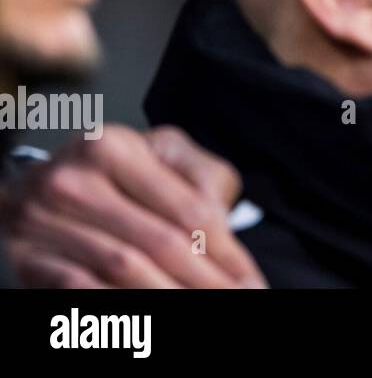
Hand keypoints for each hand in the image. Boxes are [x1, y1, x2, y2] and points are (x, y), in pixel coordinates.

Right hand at [1, 124, 266, 287]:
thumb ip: (202, 180)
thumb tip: (221, 230)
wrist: (42, 181)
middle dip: (206, 282)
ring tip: (208, 310)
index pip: (188, 210)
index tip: (251, 282)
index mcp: (113, 147)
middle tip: (239, 301)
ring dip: (170, 296)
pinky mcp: (29, 258)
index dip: (226, 253)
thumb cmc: (118, 168)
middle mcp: (73, 181)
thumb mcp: (166, 154)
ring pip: (124, 270)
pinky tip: (149, 315)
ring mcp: (42, 221)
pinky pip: (82, 289)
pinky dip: (120, 305)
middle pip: (159, 243)